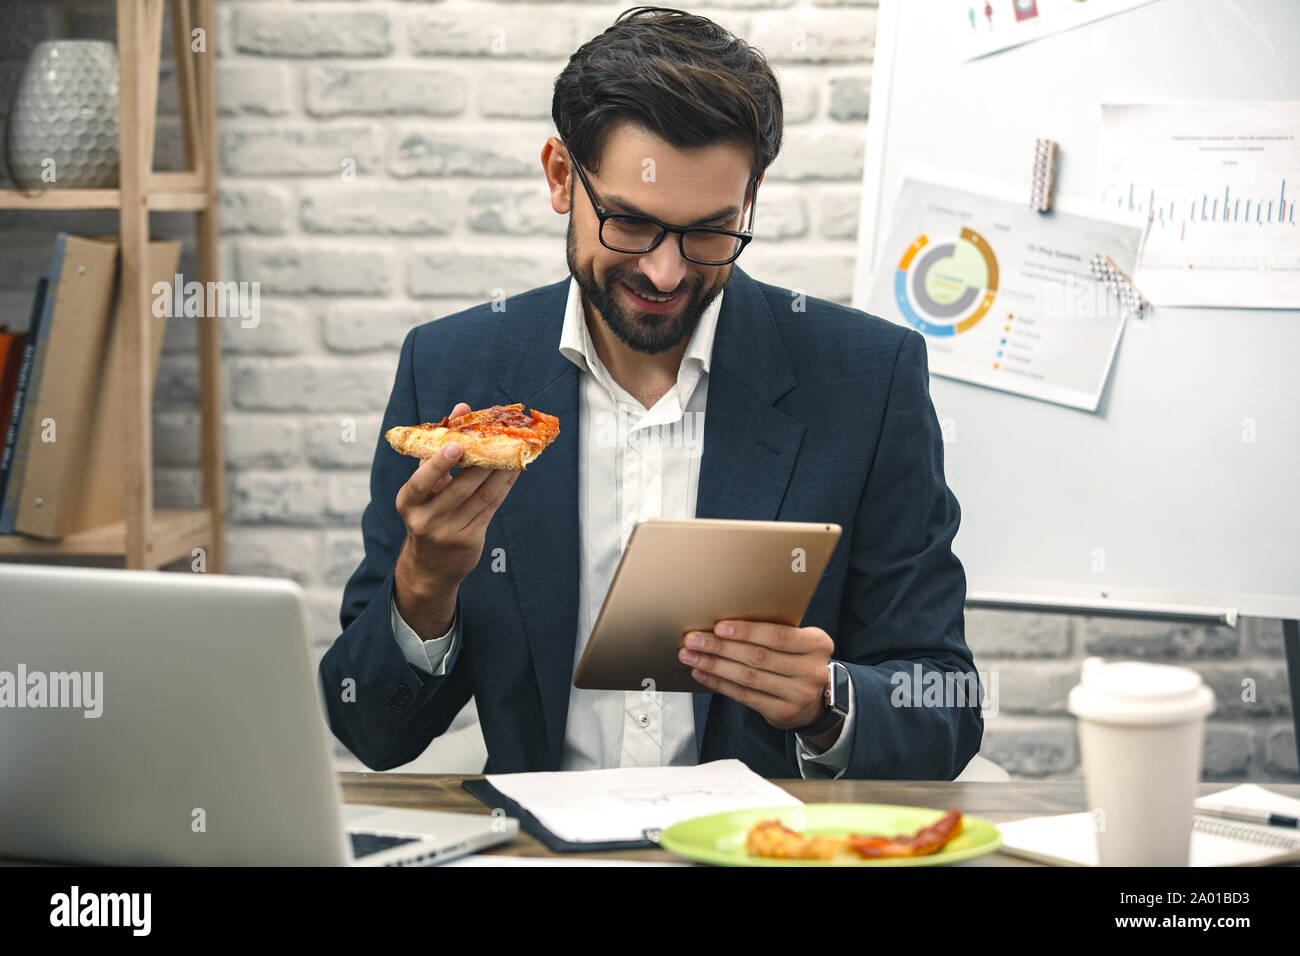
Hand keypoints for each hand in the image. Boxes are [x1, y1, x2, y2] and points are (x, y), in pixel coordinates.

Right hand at [392, 402, 521, 635]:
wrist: (429, 566)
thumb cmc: (426, 513)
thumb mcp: (423, 487)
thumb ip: (438, 450)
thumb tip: (461, 410)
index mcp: (408, 502)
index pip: (422, 481)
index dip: (440, 463)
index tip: (458, 443)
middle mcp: (426, 520)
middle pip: (460, 487)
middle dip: (482, 462)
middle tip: (500, 439)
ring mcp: (449, 533)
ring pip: (481, 496)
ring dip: (500, 471)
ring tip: (513, 451)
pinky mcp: (470, 541)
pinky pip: (491, 507)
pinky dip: (504, 486)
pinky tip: (513, 470)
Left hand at [677, 621, 834, 730]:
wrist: (814, 699)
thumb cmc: (796, 660)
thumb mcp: (798, 642)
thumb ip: (773, 632)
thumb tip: (723, 624)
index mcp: (817, 644)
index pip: (777, 636)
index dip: (746, 631)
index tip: (718, 627)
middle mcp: (812, 670)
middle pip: (758, 657)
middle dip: (720, 647)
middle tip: (693, 640)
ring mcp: (799, 695)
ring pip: (748, 678)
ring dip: (714, 666)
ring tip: (691, 656)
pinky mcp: (783, 713)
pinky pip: (744, 696)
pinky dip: (719, 683)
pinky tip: (702, 674)